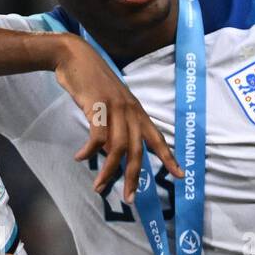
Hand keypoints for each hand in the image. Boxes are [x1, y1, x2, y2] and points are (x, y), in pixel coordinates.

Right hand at [54, 34, 181, 201]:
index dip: (168, 157)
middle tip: (129, 198)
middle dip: (135, 176)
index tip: (179, 175)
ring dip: (109, 171)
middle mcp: (130, 110)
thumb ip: (115, 124)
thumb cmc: (91, 81)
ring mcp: (115, 108)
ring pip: (118, 148)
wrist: (74, 56)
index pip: (157, 137)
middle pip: (137, 150)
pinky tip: (80, 158)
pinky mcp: (98, 106)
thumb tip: (112, 150)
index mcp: (136, 111)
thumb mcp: (109, 103)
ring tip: (99, 187)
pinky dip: (90, 151)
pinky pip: (97, 137)